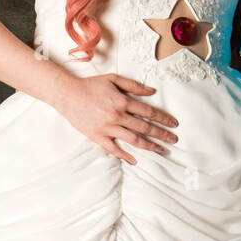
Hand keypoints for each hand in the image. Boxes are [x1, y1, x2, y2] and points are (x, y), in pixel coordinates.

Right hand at [54, 74, 178, 164]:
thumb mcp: (114, 79)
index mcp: (122, 101)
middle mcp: (117, 115)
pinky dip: (125, 156)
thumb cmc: (91, 85)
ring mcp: (107, 128)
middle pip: (145, 127)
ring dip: (149, 146)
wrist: (67, 94)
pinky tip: (135, 161)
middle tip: (174, 139)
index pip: (149, 112)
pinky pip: (113, 149)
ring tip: (161, 150)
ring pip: (133, 140)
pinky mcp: (97, 136)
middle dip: (162, 134)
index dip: (163, 119)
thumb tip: (152, 91)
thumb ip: (134, 86)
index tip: (174, 124)